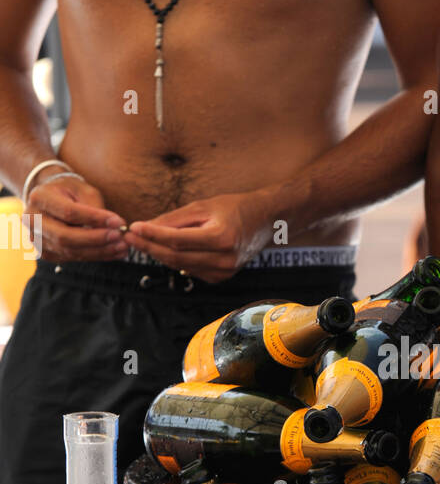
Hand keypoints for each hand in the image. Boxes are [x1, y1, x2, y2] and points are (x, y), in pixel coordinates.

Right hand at [25, 172, 126, 262]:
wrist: (51, 199)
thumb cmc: (69, 191)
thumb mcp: (83, 189)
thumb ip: (94, 207)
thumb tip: (114, 227)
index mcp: (40, 198)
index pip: (69, 213)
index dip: (95, 219)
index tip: (118, 222)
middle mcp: (33, 220)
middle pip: (65, 237)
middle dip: (96, 239)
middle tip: (120, 238)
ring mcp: (37, 239)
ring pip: (70, 251)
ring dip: (100, 251)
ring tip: (123, 247)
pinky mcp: (47, 253)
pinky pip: (74, 257)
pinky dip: (96, 256)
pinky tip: (115, 253)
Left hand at [125, 190, 275, 283]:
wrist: (265, 221)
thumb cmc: (235, 208)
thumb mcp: (203, 206)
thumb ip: (174, 219)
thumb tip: (145, 227)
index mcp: (221, 238)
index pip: (177, 240)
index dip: (153, 235)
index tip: (134, 228)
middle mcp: (223, 259)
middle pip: (176, 256)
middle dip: (150, 246)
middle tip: (130, 237)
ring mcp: (223, 272)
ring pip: (181, 265)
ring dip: (159, 254)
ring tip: (142, 241)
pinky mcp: (221, 278)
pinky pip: (190, 270)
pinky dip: (175, 260)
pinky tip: (165, 249)